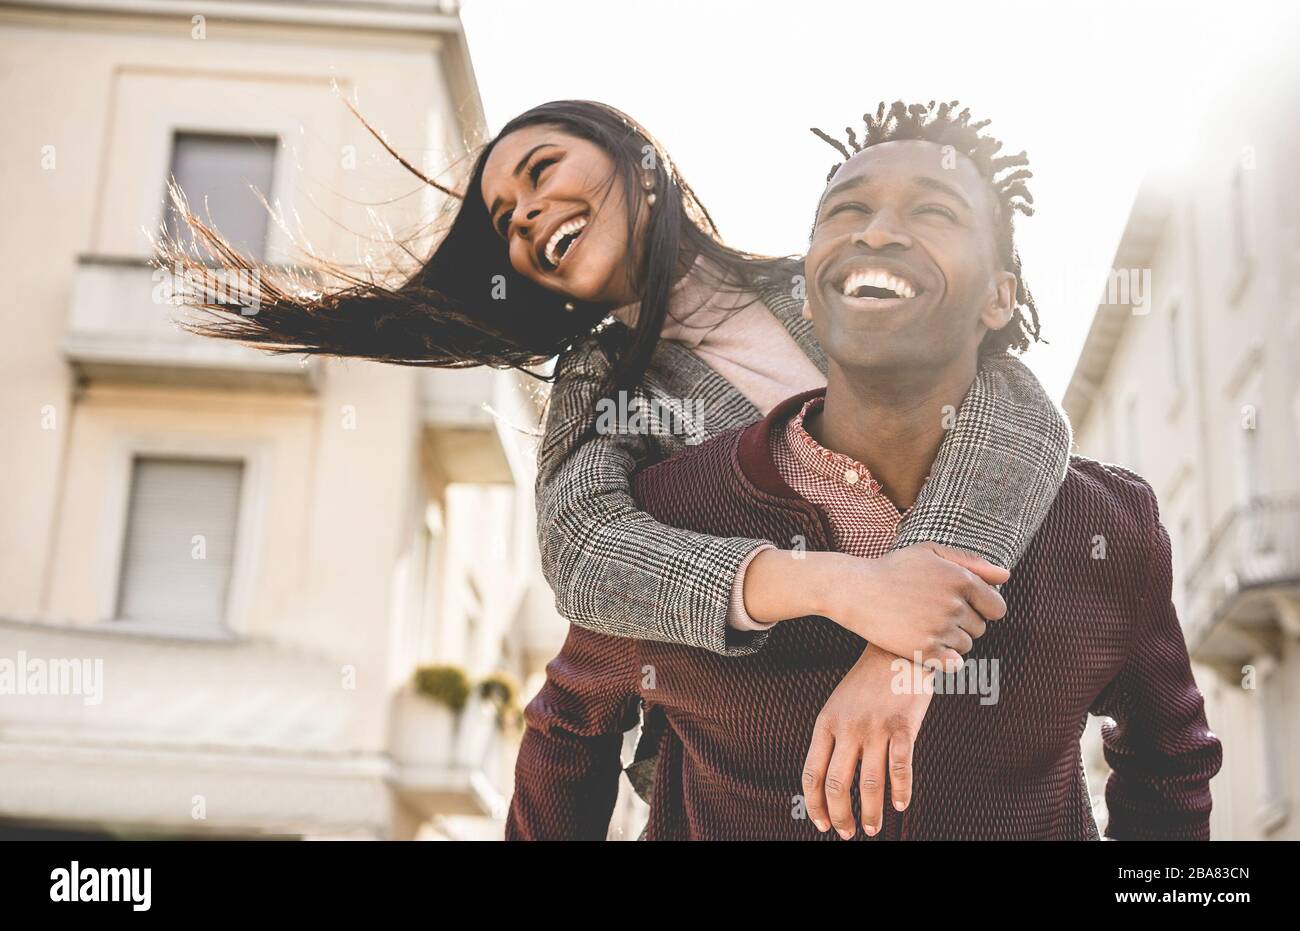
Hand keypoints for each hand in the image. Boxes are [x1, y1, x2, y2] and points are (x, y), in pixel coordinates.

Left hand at [802, 644, 933, 838]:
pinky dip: (901, 792)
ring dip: (869, 813)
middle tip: (847, 833)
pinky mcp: (904, 726)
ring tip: (872, 829)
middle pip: (836, 784)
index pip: (812, 773)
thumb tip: (830, 779)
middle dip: (840, 815)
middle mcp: (847, 728)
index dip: (814, 804)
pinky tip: (901, 805)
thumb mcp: (839, 705)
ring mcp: (875, 728)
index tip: (821, 823)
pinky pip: (900, 769)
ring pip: (868, 784)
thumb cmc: (868, 682)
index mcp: (826, 723)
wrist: (897, 649)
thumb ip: (833, 737)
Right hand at [822, 543, 1008, 667]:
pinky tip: (926, 644)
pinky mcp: (924, 651)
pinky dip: (946, 658)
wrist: (857, 590)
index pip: (997, 608)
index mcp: (961, 580)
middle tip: (933, 612)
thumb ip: (972, 562)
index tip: (960, 605)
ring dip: (951, 640)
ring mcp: (939, 629)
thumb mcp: (931, 553)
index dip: (982, 608)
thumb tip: (1006, 576)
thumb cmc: (895, 568)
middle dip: (963, 623)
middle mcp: (954, 605)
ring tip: (924, 625)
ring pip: (965, 646)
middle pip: (980, 629)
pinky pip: (954, 663)